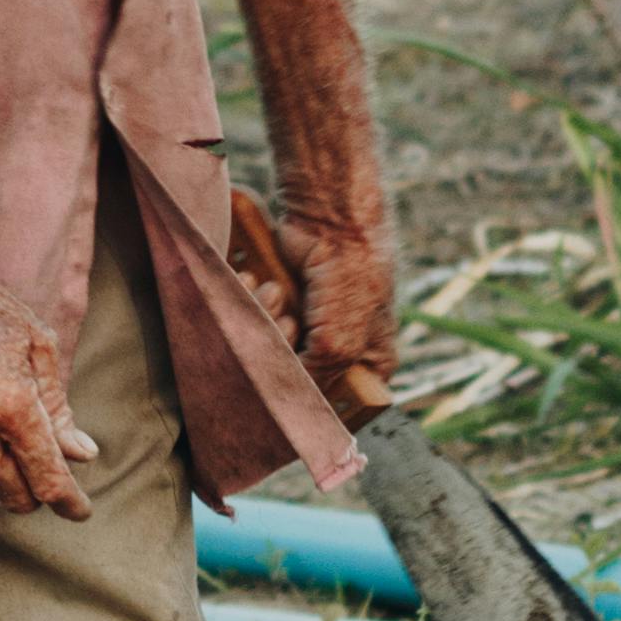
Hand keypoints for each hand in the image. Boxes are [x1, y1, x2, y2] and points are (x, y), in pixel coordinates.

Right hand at [0, 230, 99, 517]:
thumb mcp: (39, 346)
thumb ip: (59, 409)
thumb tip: (82, 456)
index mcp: (12, 405)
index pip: (48, 480)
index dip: (71, 503)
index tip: (82, 511)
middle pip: (17, 498)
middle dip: (40, 493)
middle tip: (53, 471)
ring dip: (8, 481)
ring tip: (16, 442)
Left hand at [228, 190, 396, 424]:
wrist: (329, 212)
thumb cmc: (351, 275)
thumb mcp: (338, 343)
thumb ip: (314, 384)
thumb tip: (281, 408)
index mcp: (368, 365)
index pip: (333, 406)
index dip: (305, 402)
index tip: (283, 395)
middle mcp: (338, 349)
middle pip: (292, 378)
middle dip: (281, 352)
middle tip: (291, 324)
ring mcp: (307, 324)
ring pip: (266, 349)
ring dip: (265, 321)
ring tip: (279, 293)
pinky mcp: (279, 302)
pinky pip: (252, 319)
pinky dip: (251, 301)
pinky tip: (261, 281)